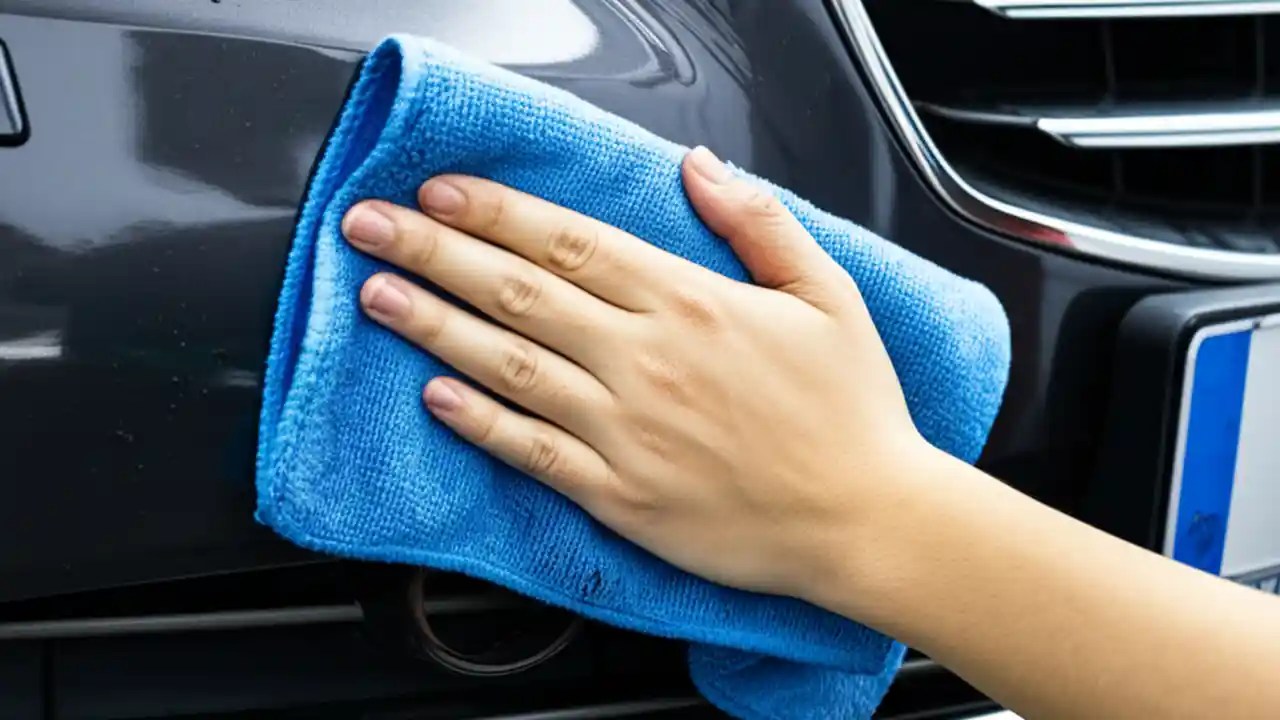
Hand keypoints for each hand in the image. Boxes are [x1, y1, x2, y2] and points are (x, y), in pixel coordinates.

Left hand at [339, 147, 932, 602]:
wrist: (866, 519)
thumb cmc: (850, 411)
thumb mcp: (828, 294)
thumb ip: (758, 223)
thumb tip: (698, 167)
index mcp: (692, 303)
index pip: (570, 241)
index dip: (496, 212)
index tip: (440, 191)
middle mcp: (647, 360)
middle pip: (520, 292)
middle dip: (435, 251)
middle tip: (369, 225)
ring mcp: (628, 431)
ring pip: (509, 365)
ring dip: (434, 325)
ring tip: (376, 295)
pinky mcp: (621, 495)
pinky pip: (533, 452)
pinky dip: (478, 423)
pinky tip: (433, 396)